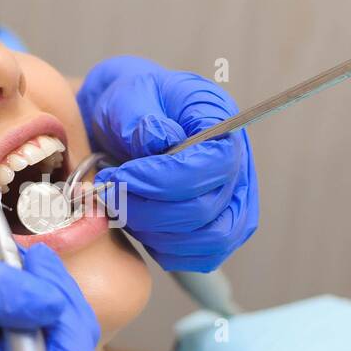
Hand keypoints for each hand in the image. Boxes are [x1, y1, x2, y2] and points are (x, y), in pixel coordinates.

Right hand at [0, 244, 98, 350]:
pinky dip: (32, 312)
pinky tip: (7, 293)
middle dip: (54, 296)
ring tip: (10, 272)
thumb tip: (50, 297)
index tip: (34, 263)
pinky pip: (41, 346)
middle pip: (70, 348)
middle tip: (23, 258)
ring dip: (43, 300)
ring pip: (60, 343)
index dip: (62, 305)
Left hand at [77, 56, 258, 271]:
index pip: (213, 164)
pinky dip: (167, 249)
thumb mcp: (127, 93)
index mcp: (222, 122)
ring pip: (209, 239)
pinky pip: (204, 256)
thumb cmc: (132, 103)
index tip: (121, 176)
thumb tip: (159, 141)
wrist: (128, 121)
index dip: (164, 179)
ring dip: (156, 233)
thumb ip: (140, 115)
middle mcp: (239, 163)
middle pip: (208, 208)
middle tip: (110, 194)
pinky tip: (140, 224)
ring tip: (123, 208)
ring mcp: (235, 200)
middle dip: (149, 209)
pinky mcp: (222, 229)